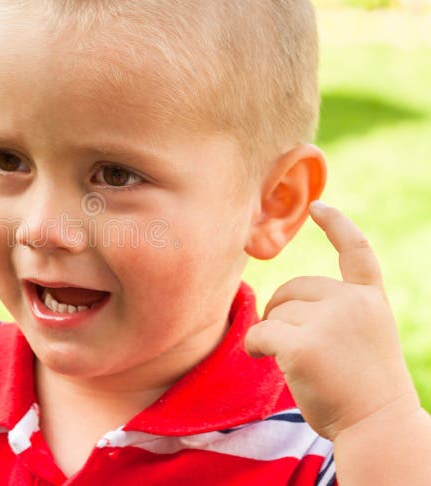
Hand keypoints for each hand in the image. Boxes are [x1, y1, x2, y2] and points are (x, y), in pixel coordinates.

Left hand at [245, 201, 419, 440]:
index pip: (356, 251)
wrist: (378, 427)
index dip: (336, 226)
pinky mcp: (304, 344)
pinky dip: (255, 346)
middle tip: (295, 344)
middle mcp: (352, 302)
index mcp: (370, 300)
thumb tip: (280, 306)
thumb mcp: (362, 338)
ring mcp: (329, 321)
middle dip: (283, 311)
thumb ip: (336, 313)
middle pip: (294, 289)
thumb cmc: (364, 390)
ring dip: (274, 335)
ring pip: (276, 313)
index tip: (319, 205)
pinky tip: (264, 360)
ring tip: (298, 363)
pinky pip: (260, 333)